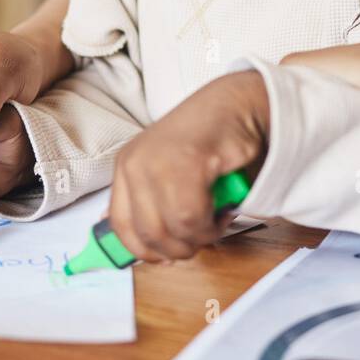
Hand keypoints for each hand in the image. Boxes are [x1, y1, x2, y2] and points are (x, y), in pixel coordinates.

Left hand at [108, 70, 268, 262]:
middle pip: (147, 234)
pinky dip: (212, 224)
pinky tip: (224, 212)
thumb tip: (147, 247)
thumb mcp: (171, 172)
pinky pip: (193, 216)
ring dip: (201, 236)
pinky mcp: (185, 162)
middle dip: (181, 248)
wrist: (240, 103)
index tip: (169, 256)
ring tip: (218, 221)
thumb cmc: (212, 140)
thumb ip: (155, 204)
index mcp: (127, 166)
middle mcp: (135, 163)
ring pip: (172, 229)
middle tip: (204, 237)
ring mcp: (158, 162)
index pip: (120, 226)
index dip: (146, 250)